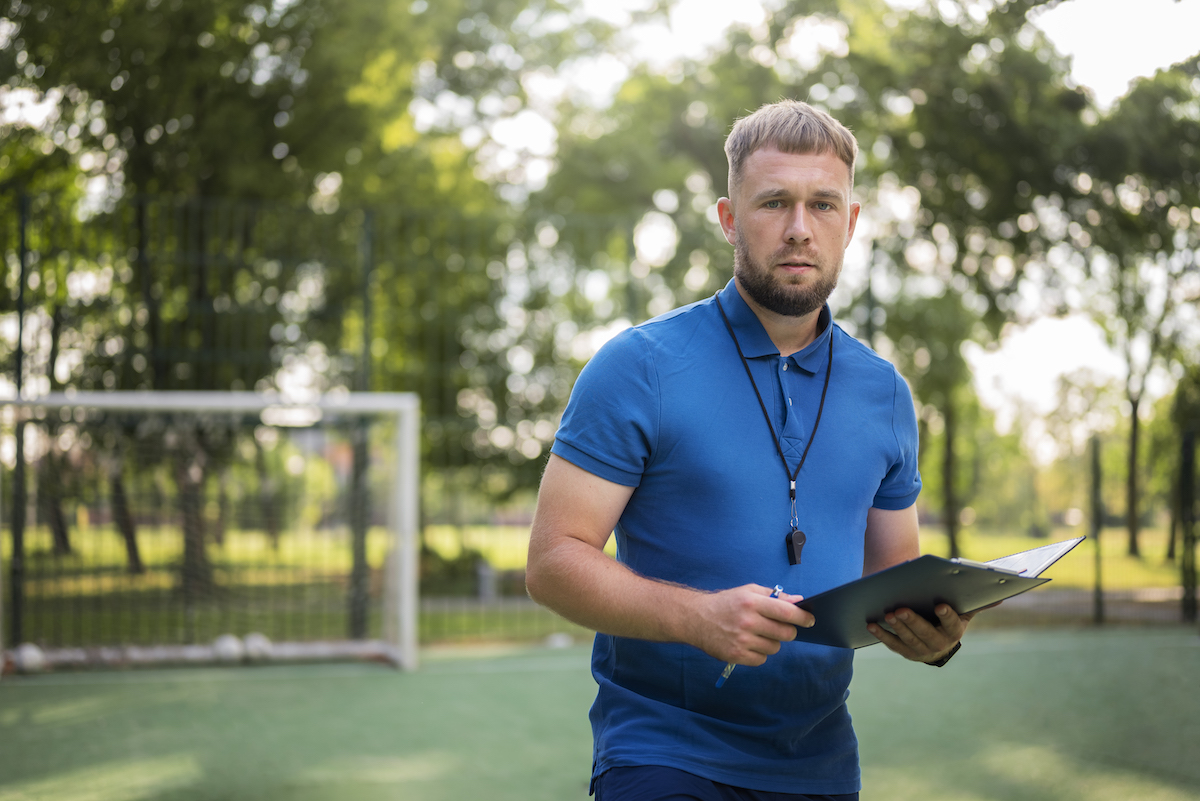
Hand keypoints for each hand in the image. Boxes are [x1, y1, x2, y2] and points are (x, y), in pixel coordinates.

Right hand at [690, 584, 814, 665]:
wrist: (696, 618)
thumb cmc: (726, 603)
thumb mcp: (748, 591)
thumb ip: (774, 596)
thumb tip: (798, 601)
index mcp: (751, 602)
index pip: (786, 612)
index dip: (802, 617)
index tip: (810, 620)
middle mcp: (747, 621)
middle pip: (785, 633)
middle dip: (789, 631)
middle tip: (783, 628)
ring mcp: (741, 640)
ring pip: (775, 648)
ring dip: (772, 642)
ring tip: (759, 634)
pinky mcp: (736, 655)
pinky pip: (761, 659)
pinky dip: (760, 653)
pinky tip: (750, 644)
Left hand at [867, 604, 974, 663]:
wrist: (938, 643)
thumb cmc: (949, 620)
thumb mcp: (963, 612)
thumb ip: (976, 603)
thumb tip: (1001, 596)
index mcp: (954, 632)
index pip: (951, 624)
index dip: (946, 616)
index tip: (939, 605)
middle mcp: (938, 645)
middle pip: (925, 633)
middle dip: (913, 621)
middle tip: (901, 609)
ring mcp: (921, 651)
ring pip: (908, 640)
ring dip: (897, 628)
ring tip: (888, 614)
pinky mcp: (905, 652)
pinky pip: (892, 644)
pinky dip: (881, 635)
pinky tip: (870, 625)